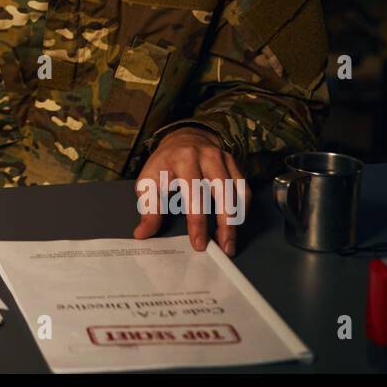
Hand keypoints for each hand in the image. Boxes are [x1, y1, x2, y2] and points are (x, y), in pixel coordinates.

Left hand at [131, 127, 249, 256]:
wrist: (183, 138)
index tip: (199, 244)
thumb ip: (148, 208)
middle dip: (224, 224)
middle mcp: (204, 156)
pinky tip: (236, 224)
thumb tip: (143, 233)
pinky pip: (244, 189)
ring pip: (236, 192)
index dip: (197, 222)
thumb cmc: (165, 165)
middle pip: (220, 192)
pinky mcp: (234, 163)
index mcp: (180, 160)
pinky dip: (243, 209)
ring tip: (229, 242)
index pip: (192, 194)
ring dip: (236, 220)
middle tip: (223, 248)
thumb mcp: (149, 182)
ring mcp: (222, 158)